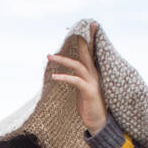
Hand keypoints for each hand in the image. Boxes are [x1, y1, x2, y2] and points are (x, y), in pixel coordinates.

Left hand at [48, 21, 106, 135]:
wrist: (98, 122)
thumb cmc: (90, 105)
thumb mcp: (84, 88)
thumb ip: (80, 77)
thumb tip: (72, 70)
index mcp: (94, 72)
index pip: (93, 52)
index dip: (92, 38)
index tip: (92, 24)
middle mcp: (95, 74)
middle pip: (88, 53)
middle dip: (83, 41)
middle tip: (75, 31)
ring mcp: (92, 82)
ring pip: (78, 65)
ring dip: (62, 60)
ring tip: (49, 57)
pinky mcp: (88, 91)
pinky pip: (75, 80)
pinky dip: (64, 77)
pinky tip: (54, 77)